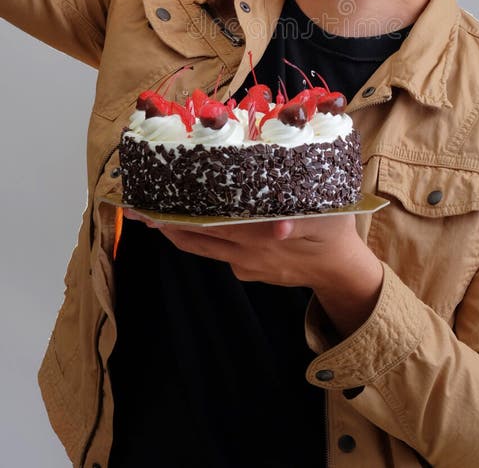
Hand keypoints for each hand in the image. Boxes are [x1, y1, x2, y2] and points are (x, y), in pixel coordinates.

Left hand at [125, 210, 383, 336]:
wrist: (341, 270)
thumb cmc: (334, 232)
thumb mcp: (325, 220)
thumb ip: (301, 221)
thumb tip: (280, 226)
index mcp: (260, 237)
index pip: (210, 224)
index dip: (179, 216)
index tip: (152, 208)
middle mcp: (246, 253)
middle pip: (197, 238)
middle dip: (165, 224)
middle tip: (136, 210)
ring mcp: (245, 264)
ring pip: (203, 248)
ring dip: (177, 233)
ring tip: (152, 219)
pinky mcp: (249, 270)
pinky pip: (220, 252)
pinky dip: (202, 238)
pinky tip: (195, 223)